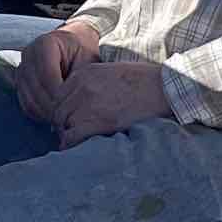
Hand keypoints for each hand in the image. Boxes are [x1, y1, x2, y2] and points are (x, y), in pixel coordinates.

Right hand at [14, 18, 101, 126]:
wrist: (73, 43)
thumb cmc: (83, 52)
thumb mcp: (87, 61)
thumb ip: (80, 81)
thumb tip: (75, 107)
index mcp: (45, 44)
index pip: (47, 75)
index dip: (58, 95)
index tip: (72, 109)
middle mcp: (28, 54)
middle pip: (35, 89)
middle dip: (52, 108)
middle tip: (68, 121)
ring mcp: (21, 68)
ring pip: (28, 98)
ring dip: (45, 113)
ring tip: (62, 121)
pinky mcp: (19, 81)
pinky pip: (25, 103)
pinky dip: (38, 113)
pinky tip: (53, 117)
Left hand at [53, 52, 174, 145]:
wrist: (163, 87)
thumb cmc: (144, 80)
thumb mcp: (111, 72)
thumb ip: (92, 83)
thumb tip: (83, 102)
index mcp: (83, 73)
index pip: (58, 96)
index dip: (63, 110)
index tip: (69, 120)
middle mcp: (81, 87)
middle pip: (57, 111)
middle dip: (62, 124)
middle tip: (70, 134)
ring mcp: (87, 104)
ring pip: (62, 124)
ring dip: (67, 134)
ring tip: (76, 142)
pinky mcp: (97, 121)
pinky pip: (71, 137)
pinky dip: (70, 145)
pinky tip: (75, 148)